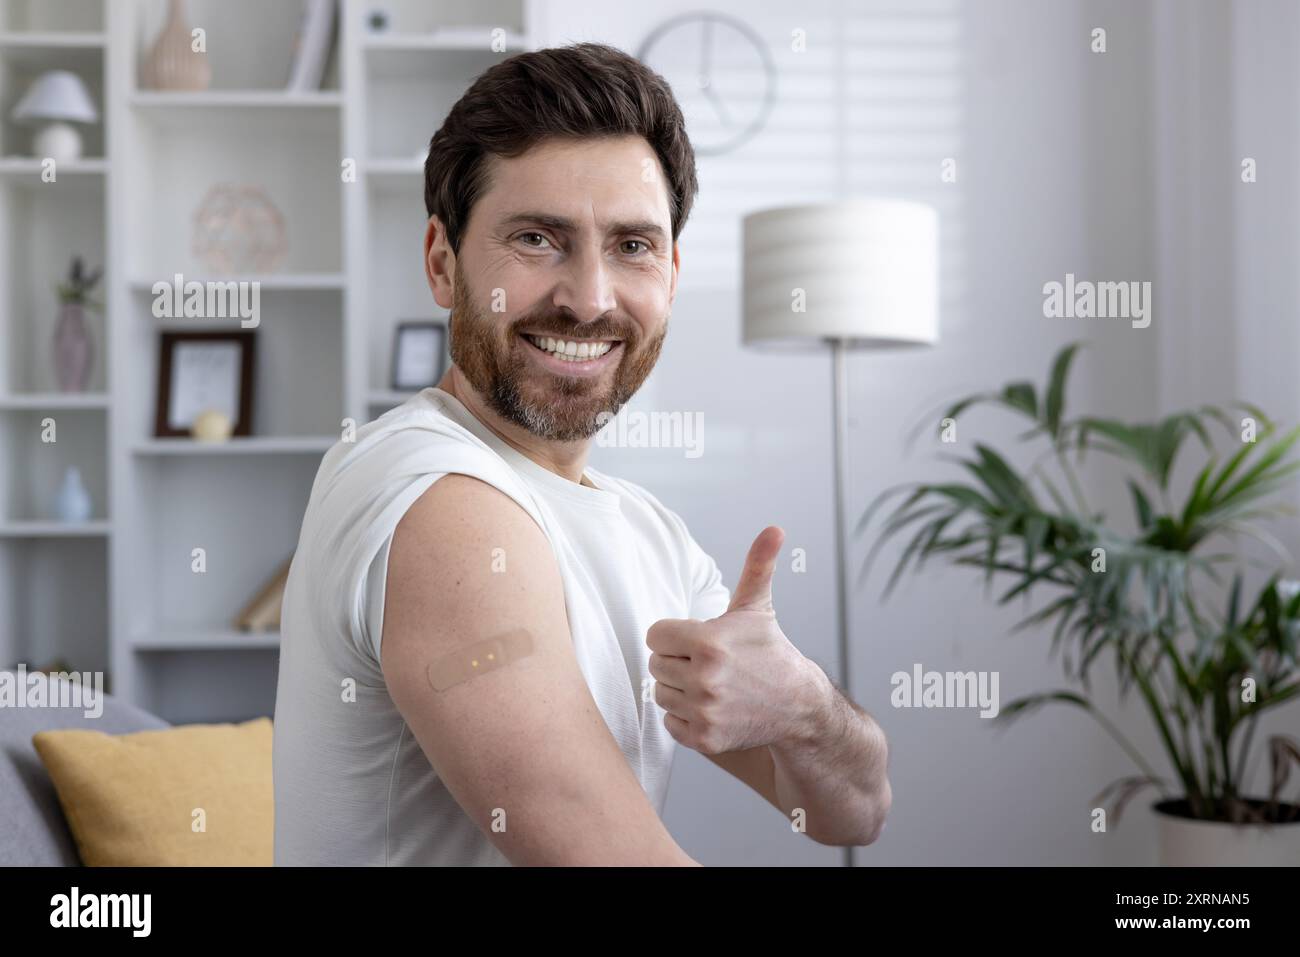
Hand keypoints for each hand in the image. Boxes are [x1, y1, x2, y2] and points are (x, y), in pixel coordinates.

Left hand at [647, 526, 822, 754]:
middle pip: (655, 664)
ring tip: (711, 684)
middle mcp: (704, 679)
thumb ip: (756, 567)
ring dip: (679, 689)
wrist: (798, 705)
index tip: (698, 639)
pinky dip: (685, 717)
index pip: (655, 635)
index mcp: (709, 642)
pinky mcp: (704, 739)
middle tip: (708, 663)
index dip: (675, 635)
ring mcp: (704, 712)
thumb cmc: (770, 652)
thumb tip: (773, 529)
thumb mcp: (758, 608)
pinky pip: (670, 722)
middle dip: (677, 661)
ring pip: (660, 693)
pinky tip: (711, 706)